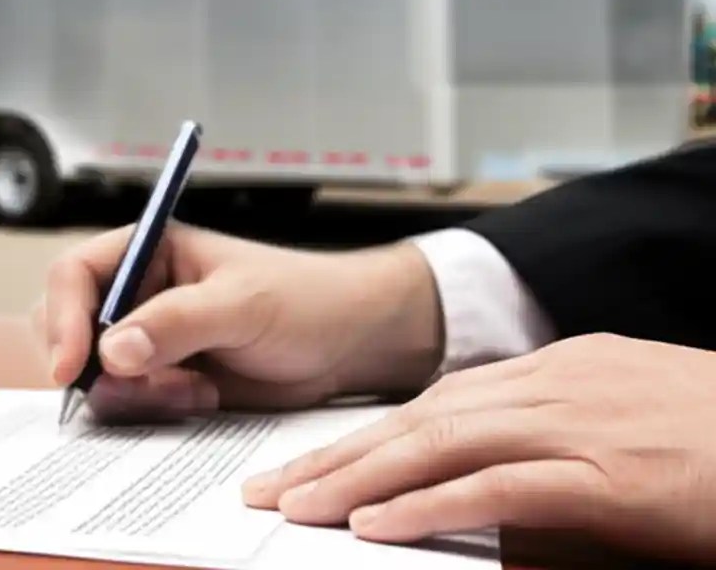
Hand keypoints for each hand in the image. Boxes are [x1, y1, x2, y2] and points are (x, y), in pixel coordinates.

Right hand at [35, 222, 443, 422]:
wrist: (353, 344)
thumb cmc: (307, 299)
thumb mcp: (242, 304)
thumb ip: (176, 322)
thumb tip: (112, 351)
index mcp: (147, 251)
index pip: (73, 275)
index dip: (62, 318)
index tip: (71, 365)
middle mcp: (137, 293)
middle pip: (67, 328)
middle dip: (92, 368)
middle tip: (140, 388)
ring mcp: (147, 341)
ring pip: (93, 376)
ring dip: (130, 395)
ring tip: (193, 390)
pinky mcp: (164, 381)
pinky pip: (126, 404)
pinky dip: (151, 411)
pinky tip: (204, 398)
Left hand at [242, 333, 715, 564]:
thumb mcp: (625, 429)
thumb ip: (549, 448)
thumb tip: (477, 490)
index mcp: (558, 368)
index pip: (437, 400)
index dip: (366, 436)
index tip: (309, 464)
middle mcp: (557, 384)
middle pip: (419, 418)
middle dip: (338, 455)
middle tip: (272, 487)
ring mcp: (581, 424)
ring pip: (441, 444)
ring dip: (359, 479)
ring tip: (296, 509)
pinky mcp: (610, 476)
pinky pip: (497, 487)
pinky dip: (428, 506)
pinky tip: (374, 527)